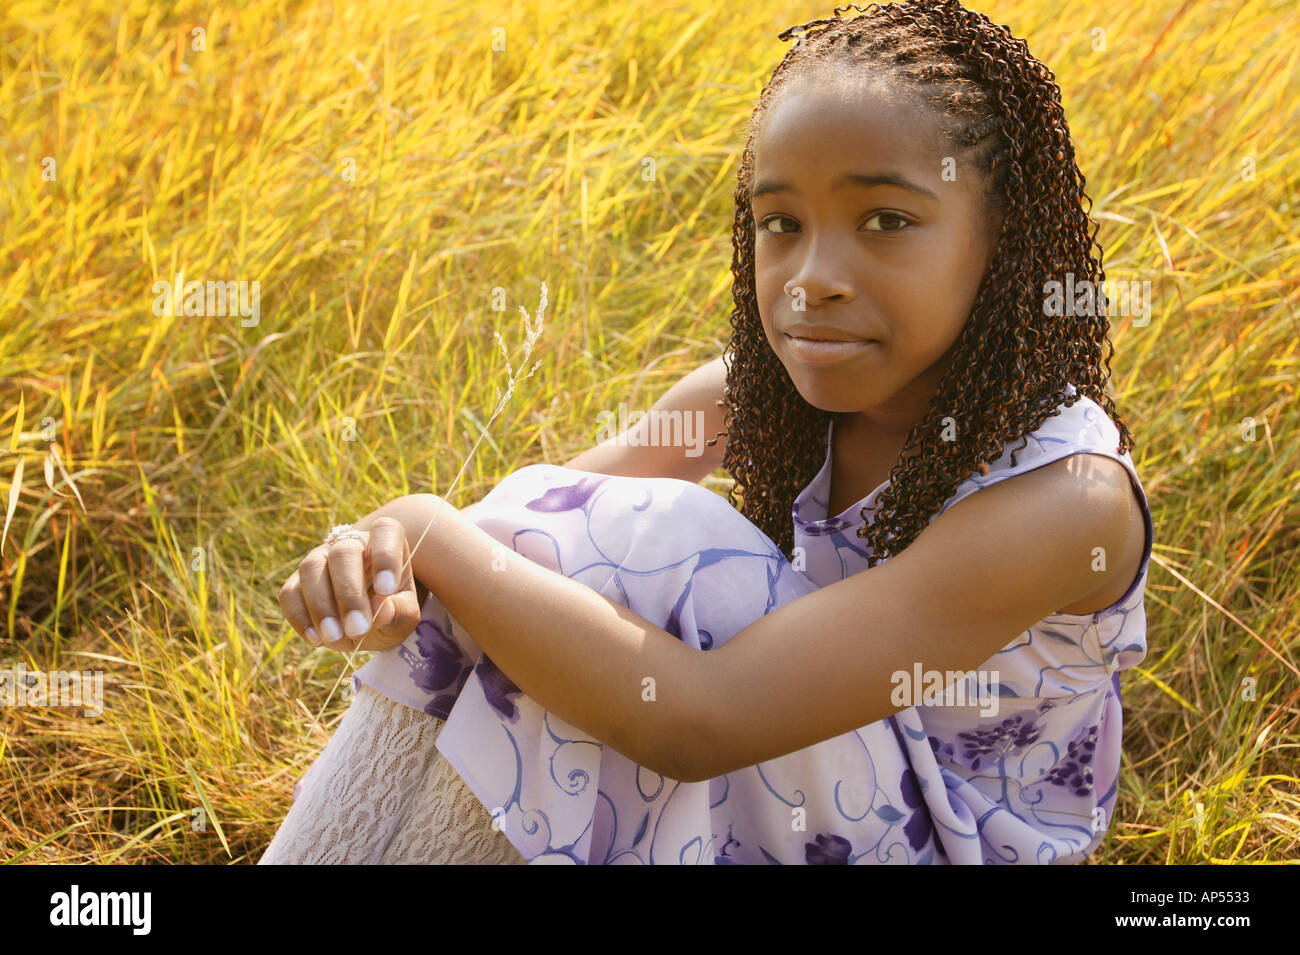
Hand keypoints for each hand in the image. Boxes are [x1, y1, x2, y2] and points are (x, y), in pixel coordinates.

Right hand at [278, 517, 421, 651]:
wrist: (367, 620)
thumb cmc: (392, 610)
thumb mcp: (404, 615)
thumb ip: (399, 612)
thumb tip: (381, 608)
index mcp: (384, 541)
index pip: (385, 531)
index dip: (385, 557)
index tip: (386, 590)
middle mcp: (349, 543)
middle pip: (343, 553)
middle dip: (349, 593)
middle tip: (358, 629)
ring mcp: (319, 559)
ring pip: (311, 568)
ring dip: (321, 606)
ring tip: (335, 637)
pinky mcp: (296, 581)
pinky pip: (290, 593)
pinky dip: (300, 617)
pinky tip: (317, 640)